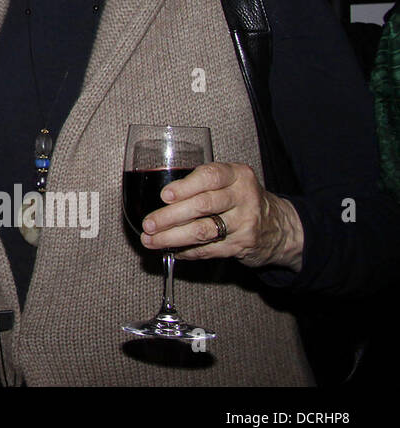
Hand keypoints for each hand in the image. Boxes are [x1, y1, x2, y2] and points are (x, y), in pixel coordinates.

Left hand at [141, 161, 303, 270]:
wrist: (278, 226)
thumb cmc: (242, 198)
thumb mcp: (230, 181)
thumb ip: (202, 182)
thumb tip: (160, 195)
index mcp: (238, 175)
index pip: (210, 176)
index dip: (185, 186)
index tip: (165, 195)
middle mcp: (244, 197)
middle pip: (203, 205)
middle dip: (170, 216)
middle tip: (149, 224)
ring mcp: (245, 223)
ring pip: (203, 231)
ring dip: (172, 238)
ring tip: (151, 240)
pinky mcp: (242, 245)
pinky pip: (209, 249)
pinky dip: (187, 251)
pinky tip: (171, 251)